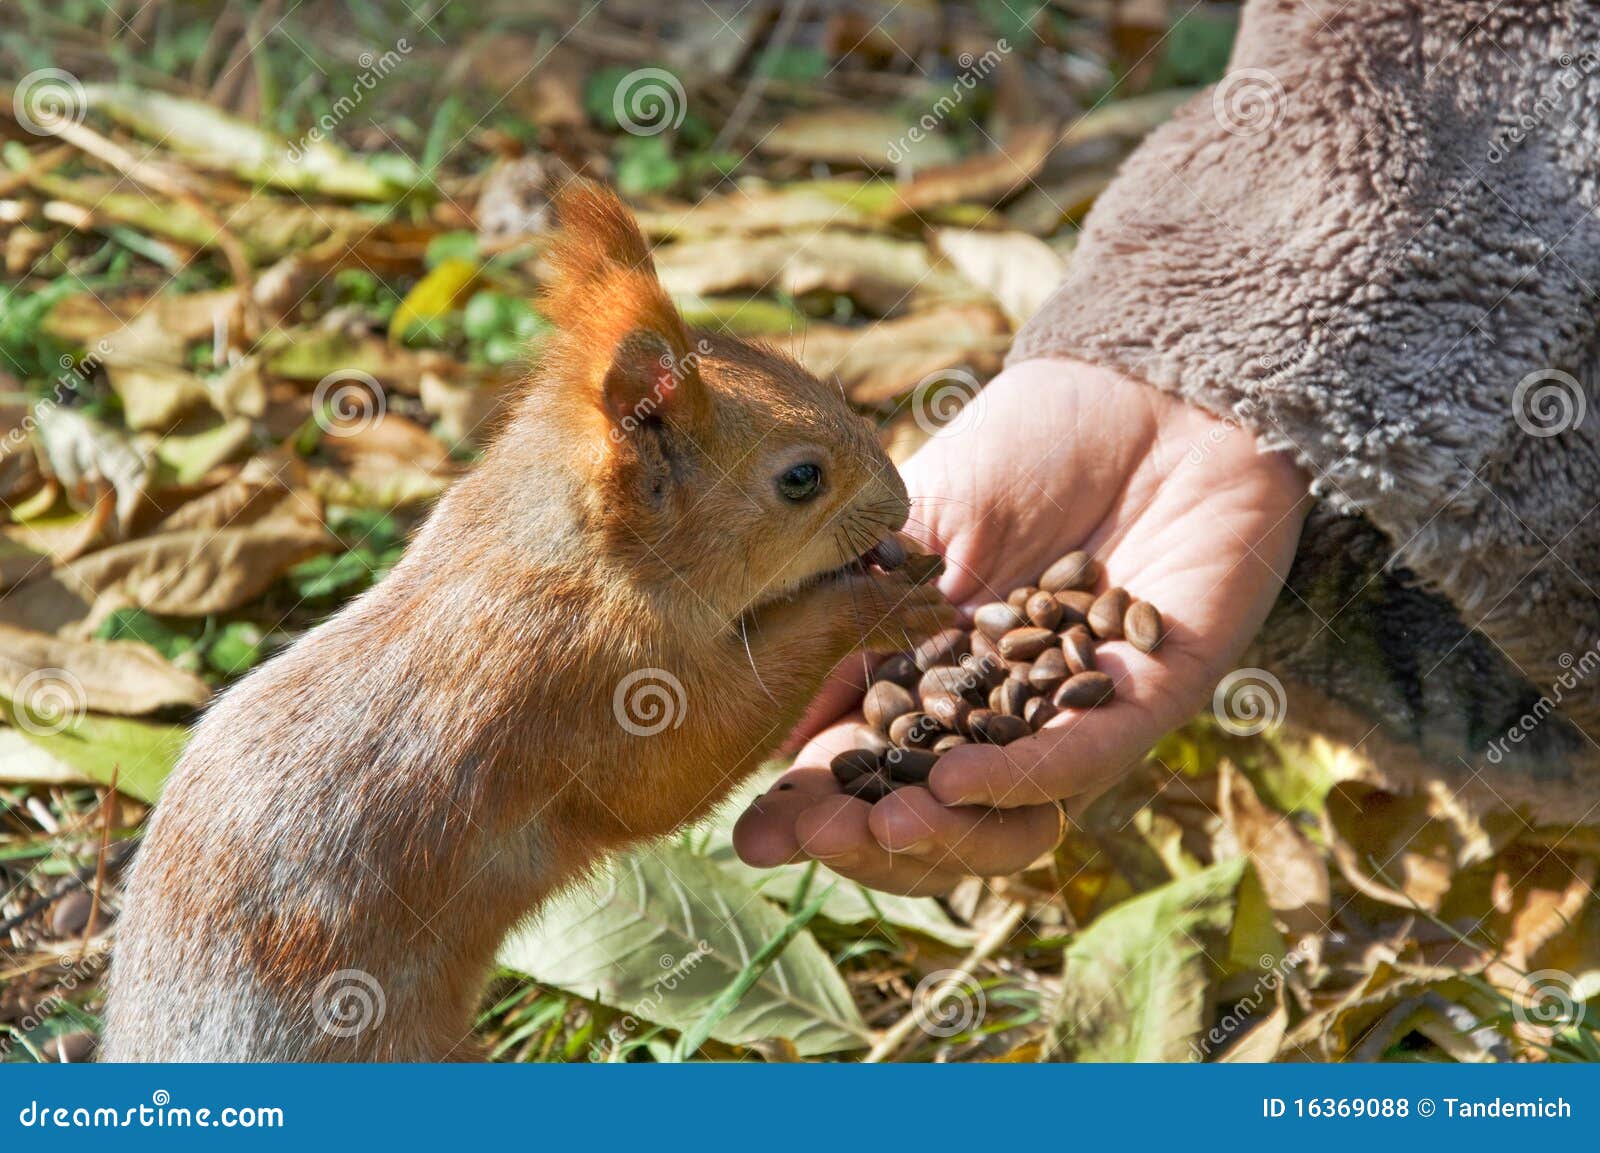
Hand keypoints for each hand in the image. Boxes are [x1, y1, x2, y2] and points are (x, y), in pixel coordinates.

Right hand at [733, 358, 1308, 894]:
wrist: (1145, 387)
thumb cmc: (1027, 444)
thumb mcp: (913, 521)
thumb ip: (850, 605)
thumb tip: (765, 701)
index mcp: (931, 677)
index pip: (863, 762)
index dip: (811, 805)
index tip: (753, 835)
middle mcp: (998, 716)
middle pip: (926, 816)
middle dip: (865, 839)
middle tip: (813, 835)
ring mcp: (1068, 717)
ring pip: (1002, 820)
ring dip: (938, 836)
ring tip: (881, 822)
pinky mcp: (1145, 702)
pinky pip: (1076, 761)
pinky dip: (1012, 781)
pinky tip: (952, 782)